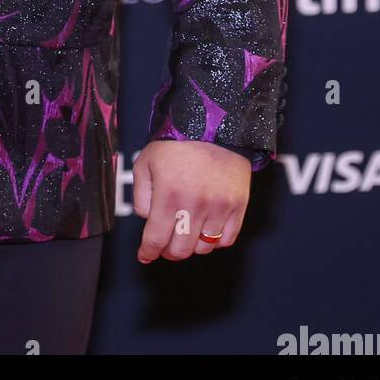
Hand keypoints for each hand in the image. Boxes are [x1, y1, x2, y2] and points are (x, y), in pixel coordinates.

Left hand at [132, 139, 250, 262]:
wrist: (214, 124)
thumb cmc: (176, 142)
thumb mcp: (146, 161)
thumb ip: (141, 194)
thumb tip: (147, 219)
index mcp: (168, 194)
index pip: (156, 238)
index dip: (148, 252)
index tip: (144, 256)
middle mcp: (194, 205)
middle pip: (180, 249)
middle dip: (168, 252)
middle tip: (164, 246)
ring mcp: (219, 207)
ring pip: (204, 248)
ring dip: (191, 246)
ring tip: (185, 233)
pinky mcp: (238, 205)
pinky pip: (227, 239)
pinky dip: (215, 241)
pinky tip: (206, 229)